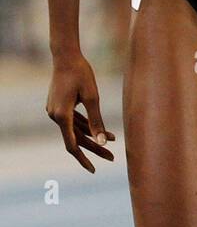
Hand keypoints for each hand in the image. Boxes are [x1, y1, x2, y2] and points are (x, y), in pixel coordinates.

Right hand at [45, 54, 115, 172]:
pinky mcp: (59, 106)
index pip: (72, 144)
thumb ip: (97, 121)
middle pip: (76, 138)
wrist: (66, 56)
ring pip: (75, 130)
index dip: (83, 158)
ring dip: (93, 136)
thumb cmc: (81, 74)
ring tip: (113, 142)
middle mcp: (55, 115)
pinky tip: (103, 131)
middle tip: (112, 158)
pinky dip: (87, 126)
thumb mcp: (93, 98)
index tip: (93, 169)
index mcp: (61, 116)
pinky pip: (73, 121)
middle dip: (94, 148)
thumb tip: (103, 142)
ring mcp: (55, 111)